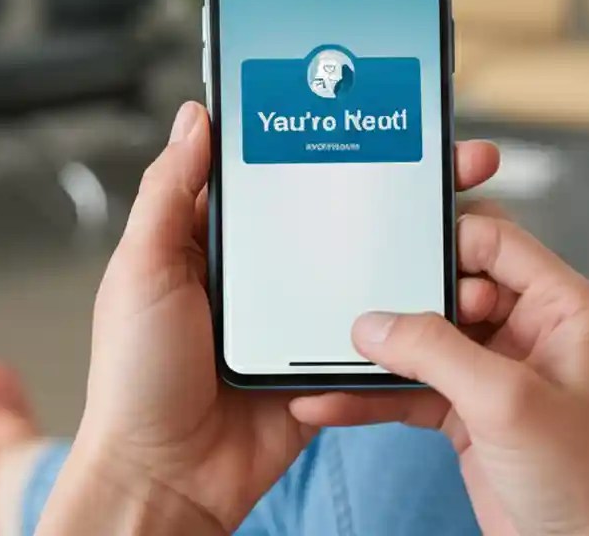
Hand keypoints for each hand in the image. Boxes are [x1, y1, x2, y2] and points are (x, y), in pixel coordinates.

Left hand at [37, 101, 502, 533]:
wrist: (167, 478)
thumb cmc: (135, 382)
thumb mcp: (141, 273)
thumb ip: (167, 194)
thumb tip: (195, 120)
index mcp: (210, 240)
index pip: (269, 172)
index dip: (312, 139)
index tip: (359, 109)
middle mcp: (258, 272)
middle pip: (328, 211)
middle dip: (383, 182)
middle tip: (437, 156)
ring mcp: (293, 316)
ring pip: (359, 264)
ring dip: (402, 243)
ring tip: (452, 213)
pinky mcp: (321, 359)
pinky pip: (369, 327)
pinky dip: (398, 310)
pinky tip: (435, 284)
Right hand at [291, 215, 588, 535]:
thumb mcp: (509, 403)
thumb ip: (437, 352)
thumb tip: (377, 324)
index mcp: (568, 309)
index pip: (499, 244)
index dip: (446, 243)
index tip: (394, 249)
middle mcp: (537, 333)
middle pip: (455, 289)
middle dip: (403, 301)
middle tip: (358, 308)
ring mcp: (502, 375)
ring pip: (428, 343)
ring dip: (380, 354)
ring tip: (330, 355)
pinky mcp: (474, 416)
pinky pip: (415, 390)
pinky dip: (376, 396)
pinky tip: (335, 401)